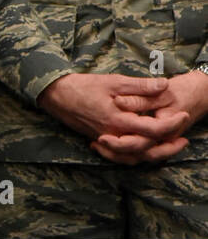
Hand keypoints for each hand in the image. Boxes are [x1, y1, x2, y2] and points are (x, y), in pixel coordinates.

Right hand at [39, 73, 187, 163]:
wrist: (54, 94)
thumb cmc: (82, 86)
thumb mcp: (112, 81)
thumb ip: (139, 86)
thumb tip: (163, 85)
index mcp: (118, 120)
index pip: (153, 129)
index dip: (172, 124)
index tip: (183, 115)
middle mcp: (113, 135)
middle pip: (147, 150)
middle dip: (169, 146)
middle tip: (184, 139)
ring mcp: (105, 140)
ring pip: (134, 157)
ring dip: (154, 154)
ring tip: (168, 146)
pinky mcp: (99, 141)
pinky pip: (120, 157)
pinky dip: (134, 157)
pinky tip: (142, 149)